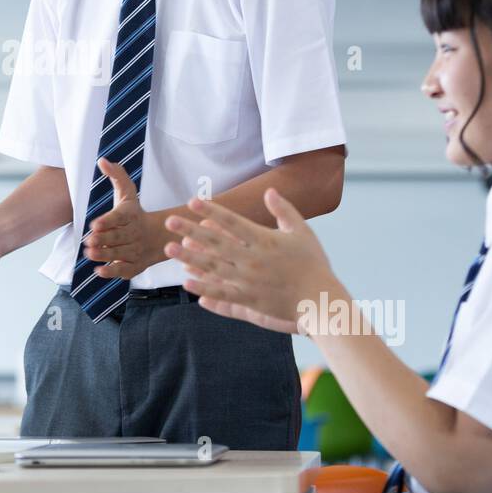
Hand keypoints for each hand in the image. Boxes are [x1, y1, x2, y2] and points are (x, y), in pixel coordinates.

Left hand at [82, 158, 157, 280]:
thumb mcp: (127, 193)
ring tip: (90, 253)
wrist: (157, 236)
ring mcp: (135, 251)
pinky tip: (99, 271)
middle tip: (89, 240)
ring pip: (119, 254)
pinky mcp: (135, 266)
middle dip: (104, 239)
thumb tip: (102, 161)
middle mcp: (134, 233)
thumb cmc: (134, 213)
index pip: (119, 217)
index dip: (108, 221)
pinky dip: (112, 273)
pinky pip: (124, 271)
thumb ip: (116, 176)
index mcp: (131, 215)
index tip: (95, 223)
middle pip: (118, 237)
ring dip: (104, 255)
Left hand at [165, 189, 334, 335]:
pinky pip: (222, 294)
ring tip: (169, 248)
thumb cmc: (314, 264)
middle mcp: (253, 260)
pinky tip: (186, 281)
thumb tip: (269, 191)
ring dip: (190, 257)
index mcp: (265, 240)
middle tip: (169, 221)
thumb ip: (284, 211)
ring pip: (213, 267)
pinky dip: (203, 287)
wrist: (322, 300)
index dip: (211, 211)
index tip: (192, 201)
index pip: (232, 222)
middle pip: (216, 242)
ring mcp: (249, 282)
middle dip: (191, 230)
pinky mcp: (250, 301)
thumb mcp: (302, 232)